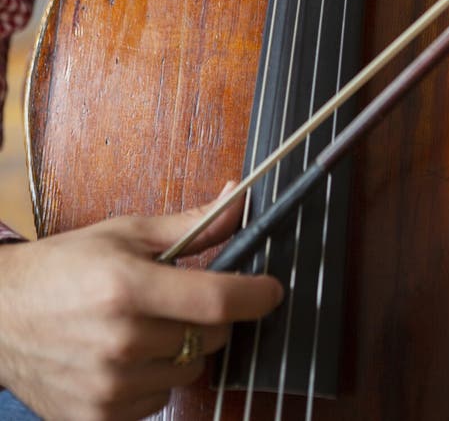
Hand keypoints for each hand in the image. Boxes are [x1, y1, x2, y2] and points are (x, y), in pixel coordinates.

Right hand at [0, 186, 282, 420]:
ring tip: (143, 326)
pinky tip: (126, 356)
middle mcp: (122, 340)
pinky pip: (159, 400)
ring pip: (189, 369)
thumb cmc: (65, 267)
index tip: (273, 290)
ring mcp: (110, 386)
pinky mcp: (99, 418)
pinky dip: (155, 378)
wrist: (1, 316)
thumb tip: (240, 198)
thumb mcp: (127, 232)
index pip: (216, 301)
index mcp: (128, 287)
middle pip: (211, 337)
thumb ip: (192, 224)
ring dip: (181, 348)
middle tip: (178, 298)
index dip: (255, 295)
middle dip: (210, 316)